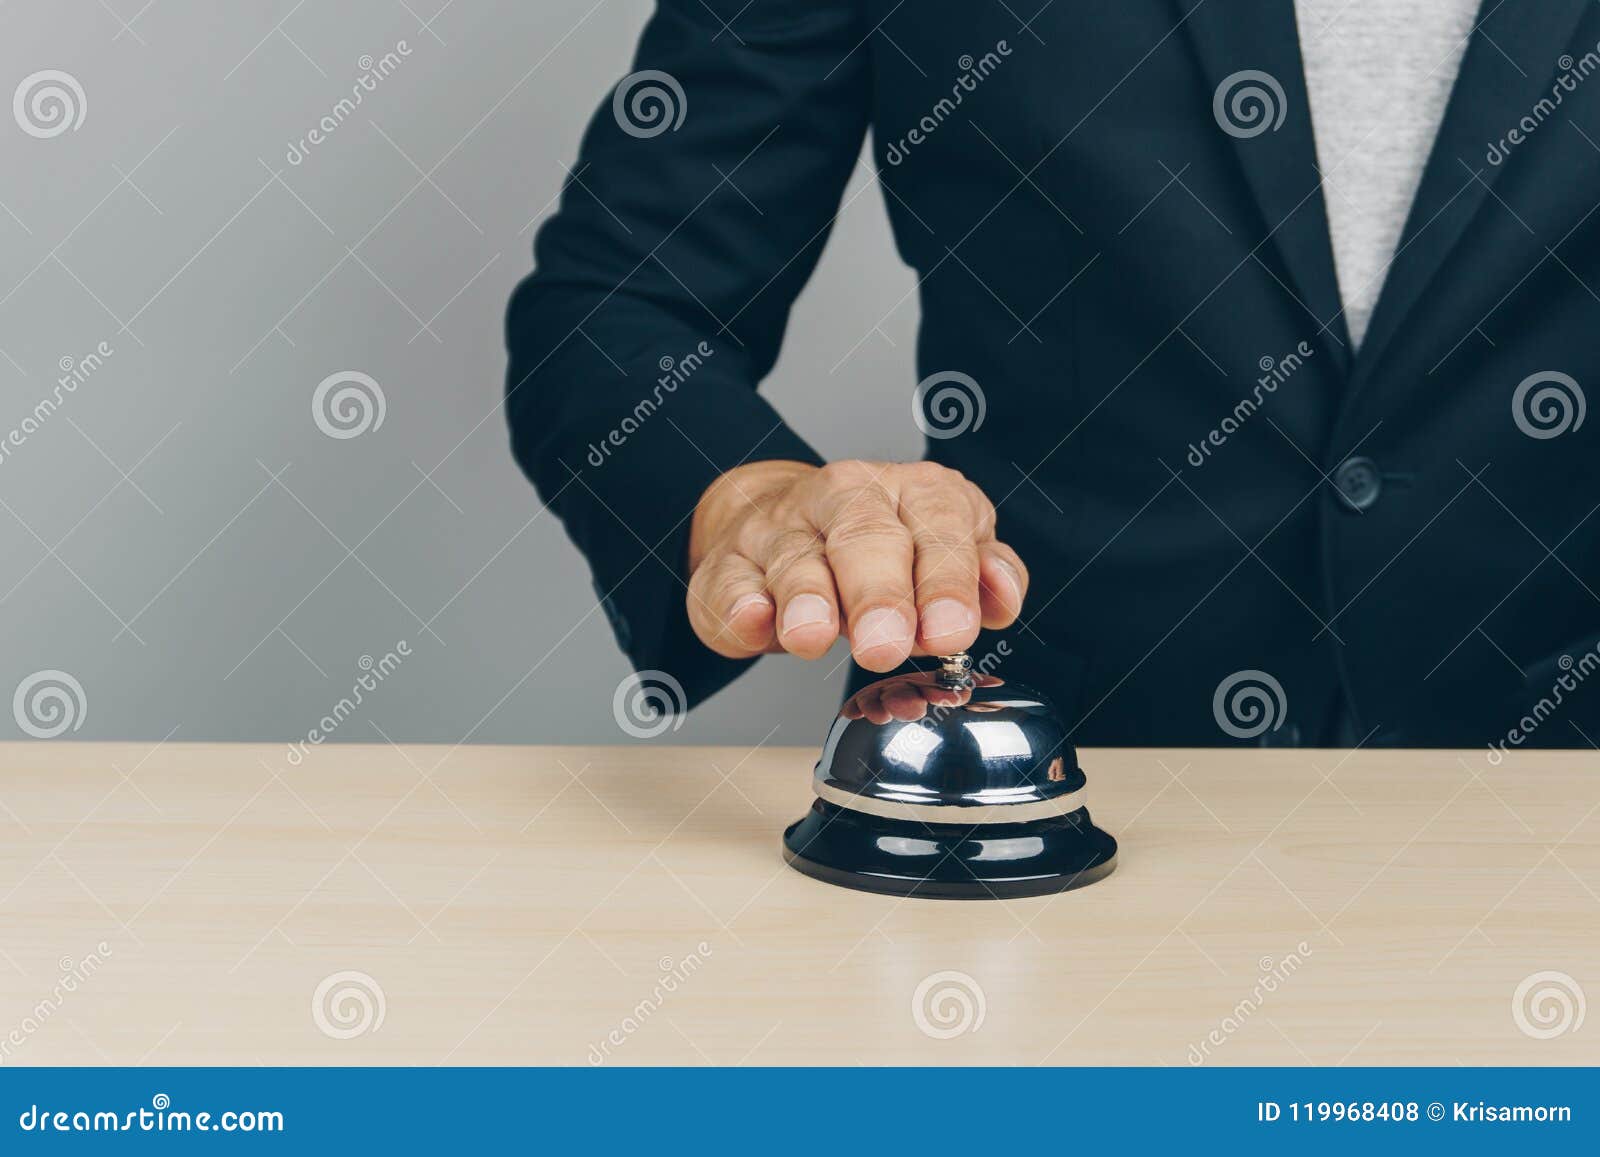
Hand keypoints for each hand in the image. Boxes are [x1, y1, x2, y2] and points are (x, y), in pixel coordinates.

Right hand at [686, 460, 1028, 671]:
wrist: (784, 524)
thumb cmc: (880, 550)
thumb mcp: (942, 552)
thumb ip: (981, 575)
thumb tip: (1003, 600)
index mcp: (911, 491)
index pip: (939, 524)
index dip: (946, 579)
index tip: (949, 631)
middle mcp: (844, 497)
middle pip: (865, 536)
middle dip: (877, 594)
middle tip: (885, 645)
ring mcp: (779, 528)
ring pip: (794, 558)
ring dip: (805, 598)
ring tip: (813, 637)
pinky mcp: (728, 566)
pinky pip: (730, 582)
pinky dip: (739, 605)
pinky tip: (753, 619)